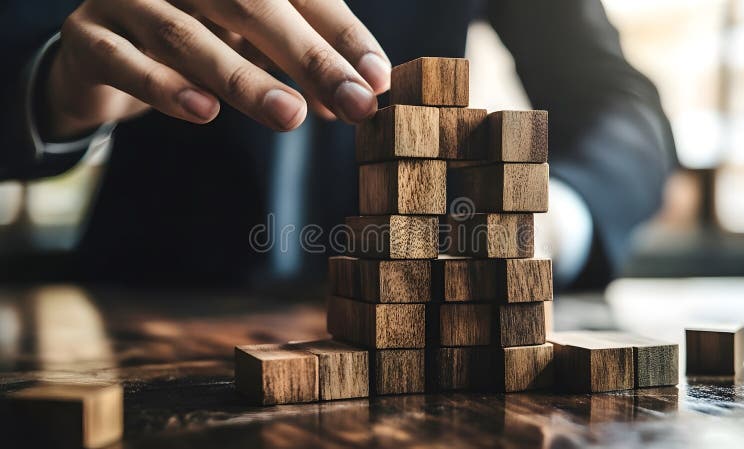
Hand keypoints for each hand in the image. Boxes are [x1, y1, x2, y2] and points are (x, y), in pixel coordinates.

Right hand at [44, 0, 389, 138]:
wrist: (103, 52)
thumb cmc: (196, 41)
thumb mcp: (252, 46)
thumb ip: (300, 66)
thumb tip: (352, 102)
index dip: (341, 33)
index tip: (377, 78)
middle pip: (251, 4)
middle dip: (309, 58)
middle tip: (355, 103)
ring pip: (189, 36)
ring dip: (244, 79)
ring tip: (291, 115)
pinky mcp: (89, 37)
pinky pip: (127, 62)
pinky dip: (166, 88)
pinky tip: (205, 113)